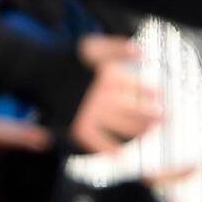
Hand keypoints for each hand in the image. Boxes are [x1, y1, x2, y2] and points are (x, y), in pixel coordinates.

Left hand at [0, 105, 50, 201]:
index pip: (0, 132)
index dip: (24, 136)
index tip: (44, 140)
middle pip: (5, 127)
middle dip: (26, 136)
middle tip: (48, 145)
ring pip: (1, 129)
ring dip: (17, 139)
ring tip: (40, 149)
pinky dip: (6, 141)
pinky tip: (19, 151)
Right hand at [69, 36, 163, 152]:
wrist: (34, 71)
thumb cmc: (64, 57)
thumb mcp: (91, 45)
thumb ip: (117, 47)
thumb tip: (142, 52)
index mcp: (108, 76)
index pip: (137, 87)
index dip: (151, 93)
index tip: (161, 97)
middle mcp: (101, 96)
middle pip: (135, 109)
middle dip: (154, 115)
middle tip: (167, 119)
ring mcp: (89, 113)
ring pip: (122, 126)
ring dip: (140, 130)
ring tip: (151, 132)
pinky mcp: (76, 126)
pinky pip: (97, 142)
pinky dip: (109, 149)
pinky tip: (121, 155)